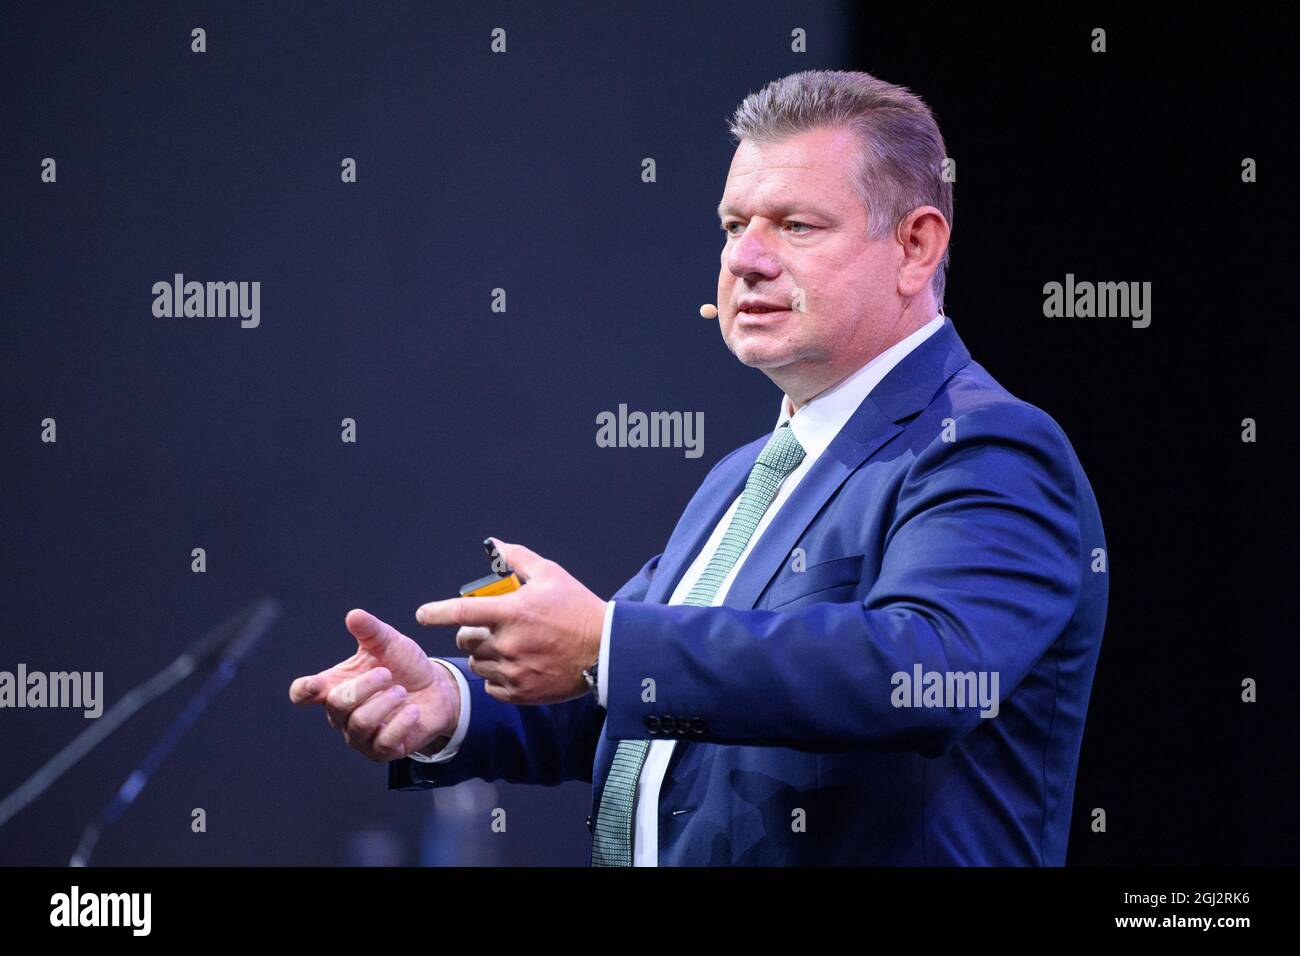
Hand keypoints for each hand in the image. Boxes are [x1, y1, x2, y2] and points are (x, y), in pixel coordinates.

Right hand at [288, 609, 459, 761]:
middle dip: (363, 687)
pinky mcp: (382, 751)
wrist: (438, 688)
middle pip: (337, 705)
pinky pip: (383, 744)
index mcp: (335, 685)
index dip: (303, 690)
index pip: (303, 693)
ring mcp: (360, 735)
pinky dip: (400, 724)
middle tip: (386, 674)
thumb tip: (354, 615)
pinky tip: (413, 710)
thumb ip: (370, 630)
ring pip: (359, 725)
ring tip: (401, 690)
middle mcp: (342, 714)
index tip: (314, 685)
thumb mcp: (389, 642)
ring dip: (383, 704)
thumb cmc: (404, 666)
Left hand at [415, 538, 605, 704]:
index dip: (436, 612)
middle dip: (471, 633)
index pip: (461, 612)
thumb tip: (494, 544)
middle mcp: (508, 643)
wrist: (604, 650)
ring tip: (508, 648)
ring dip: (485, 656)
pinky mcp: (521, 693)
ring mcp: (513, 670)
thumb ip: (518, 558)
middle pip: (465, 640)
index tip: (421, 615)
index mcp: (512, 612)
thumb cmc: (576, 608)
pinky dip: (497, 678)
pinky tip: (515, 667)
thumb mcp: (551, 575)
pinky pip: (491, 687)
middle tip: (491, 628)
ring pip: (478, 664)